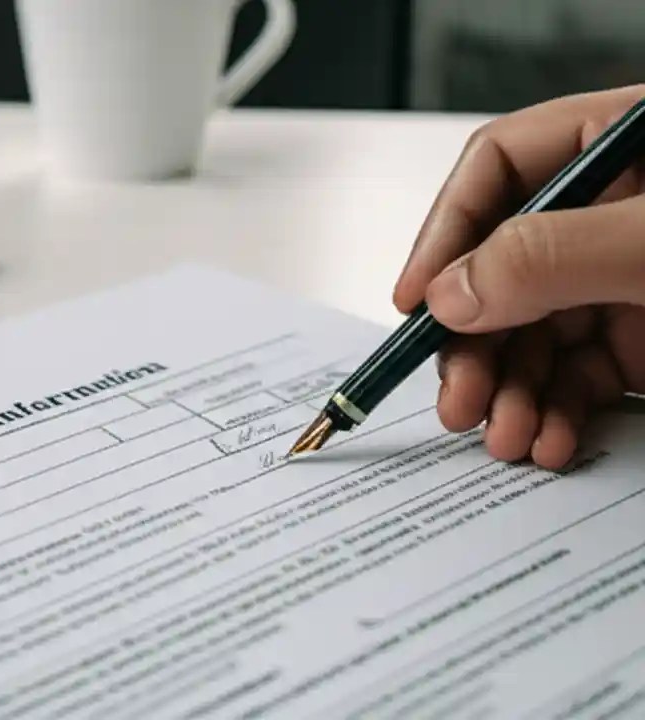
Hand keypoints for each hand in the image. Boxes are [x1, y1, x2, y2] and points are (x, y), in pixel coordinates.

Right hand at [394, 84, 644, 469]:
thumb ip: (552, 255)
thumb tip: (453, 295)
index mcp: (619, 145)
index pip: (496, 169)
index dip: (445, 234)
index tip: (416, 300)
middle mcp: (611, 213)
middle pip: (501, 270)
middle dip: (473, 344)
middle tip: (454, 396)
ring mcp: (625, 280)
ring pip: (532, 336)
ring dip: (508, 394)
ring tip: (503, 437)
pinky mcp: (643, 341)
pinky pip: (578, 379)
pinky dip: (557, 416)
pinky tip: (550, 442)